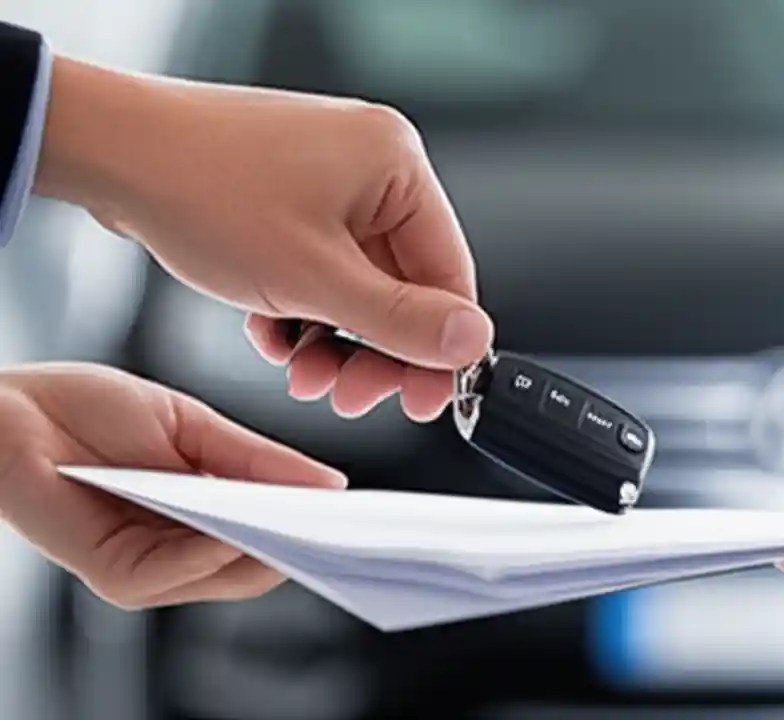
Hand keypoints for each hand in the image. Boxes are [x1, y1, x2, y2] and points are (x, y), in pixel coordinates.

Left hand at [0, 364, 344, 609]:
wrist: (10, 409)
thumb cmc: (89, 412)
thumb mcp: (195, 427)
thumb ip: (258, 460)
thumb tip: (329, 484)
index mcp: (206, 514)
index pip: (276, 534)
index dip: (319, 528)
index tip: (367, 516)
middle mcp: (182, 550)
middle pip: (262, 564)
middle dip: (305, 545)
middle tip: (353, 528)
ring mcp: (151, 569)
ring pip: (227, 575)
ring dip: (268, 550)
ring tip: (310, 525)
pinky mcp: (115, 575)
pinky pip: (176, 572)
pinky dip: (209, 553)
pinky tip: (237, 528)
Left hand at [35, 57, 492, 420]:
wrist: (108, 154)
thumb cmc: (200, 188)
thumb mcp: (313, 279)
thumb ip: (400, 320)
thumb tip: (470, 342)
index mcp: (395, 165)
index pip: (448, 273)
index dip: (436, 347)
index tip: (420, 399)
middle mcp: (370, 164)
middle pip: (403, 283)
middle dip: (373, 349)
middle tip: (349, 395)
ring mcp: (328, 177)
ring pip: (357, 283)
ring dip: (334, 338)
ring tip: (303, 372)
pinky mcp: (290, 194)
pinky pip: (321, 267)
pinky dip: (302, 309)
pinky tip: (273, 333)